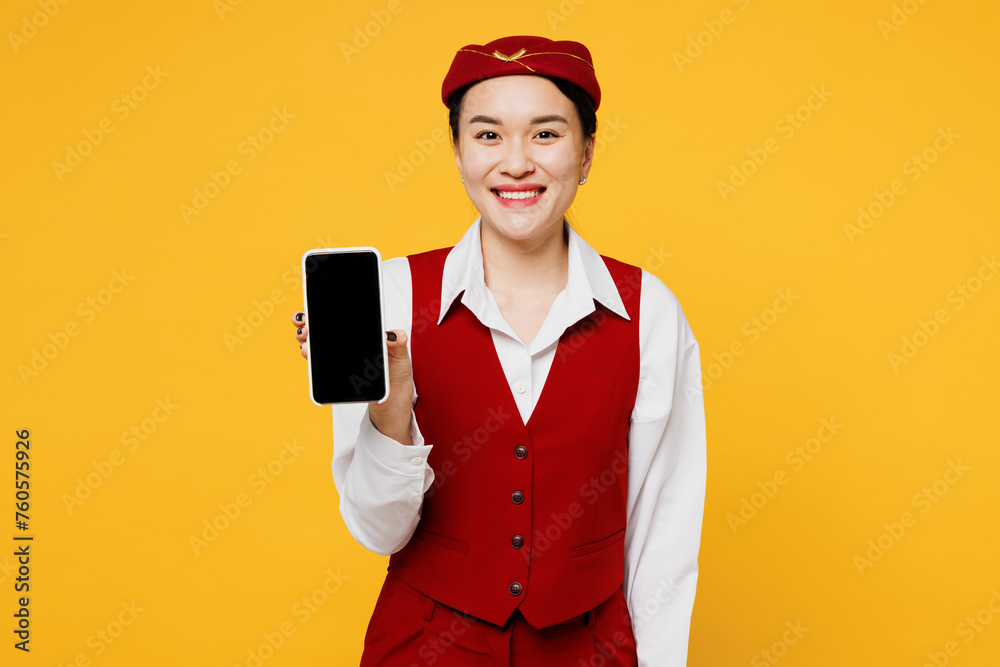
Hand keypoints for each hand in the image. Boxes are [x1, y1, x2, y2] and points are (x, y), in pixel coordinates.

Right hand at [291, 311, 415, 444]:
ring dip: (305, 342)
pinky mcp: (336, 377)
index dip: (322, 310)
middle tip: (306, 324)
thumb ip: (399, 343)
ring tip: (307, 343)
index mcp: (361, 335)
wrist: (394, 399)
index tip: (313, 308)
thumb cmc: (397, 373)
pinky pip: (319, 368)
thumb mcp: (401, 356)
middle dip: (306, 324)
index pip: (338, 318)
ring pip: (315, 348)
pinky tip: (309, 356)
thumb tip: (393, 335)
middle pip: (321, 330)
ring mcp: (339, 360)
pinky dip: (311, 362)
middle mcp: (347, 346)